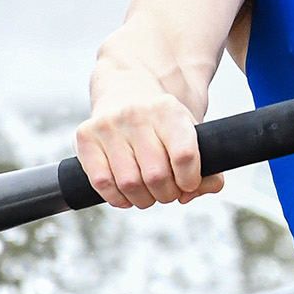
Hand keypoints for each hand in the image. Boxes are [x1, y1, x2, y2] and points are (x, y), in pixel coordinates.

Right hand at [74, 85, 224, 209]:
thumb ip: (208, 169)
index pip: (185, 155)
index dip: (190, 180)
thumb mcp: (191, 135)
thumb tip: (191, 194)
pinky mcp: (85, 136)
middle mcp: (136, 113)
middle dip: (166, 194)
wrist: (127, 93)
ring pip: (129, 184)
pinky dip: (117, 198)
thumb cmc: (163, 125)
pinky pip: (102, 183)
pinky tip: (125, 194)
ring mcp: (108, 124)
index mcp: (168, 110)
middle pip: (157, 176)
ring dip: (143, 200)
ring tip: (147, 193)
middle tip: (166, 191)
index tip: (188, 184)